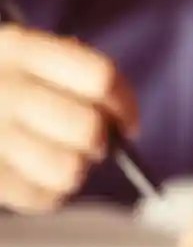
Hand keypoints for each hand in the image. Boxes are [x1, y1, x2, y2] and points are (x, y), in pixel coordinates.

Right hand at [0, 26, 137, 212]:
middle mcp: (2, 88)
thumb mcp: (26, 59)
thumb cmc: (4, 86)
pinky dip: (48, 192)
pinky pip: (41, 197)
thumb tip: (120, 123)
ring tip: (61, 160)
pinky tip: (36, 176)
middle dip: (101, 142)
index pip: (100, 77)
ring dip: (75, 169)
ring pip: (68, 169)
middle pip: (87, 128)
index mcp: (19, 49)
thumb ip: (75, 76)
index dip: (124, 105)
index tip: (126, 122)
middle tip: (91, 145)